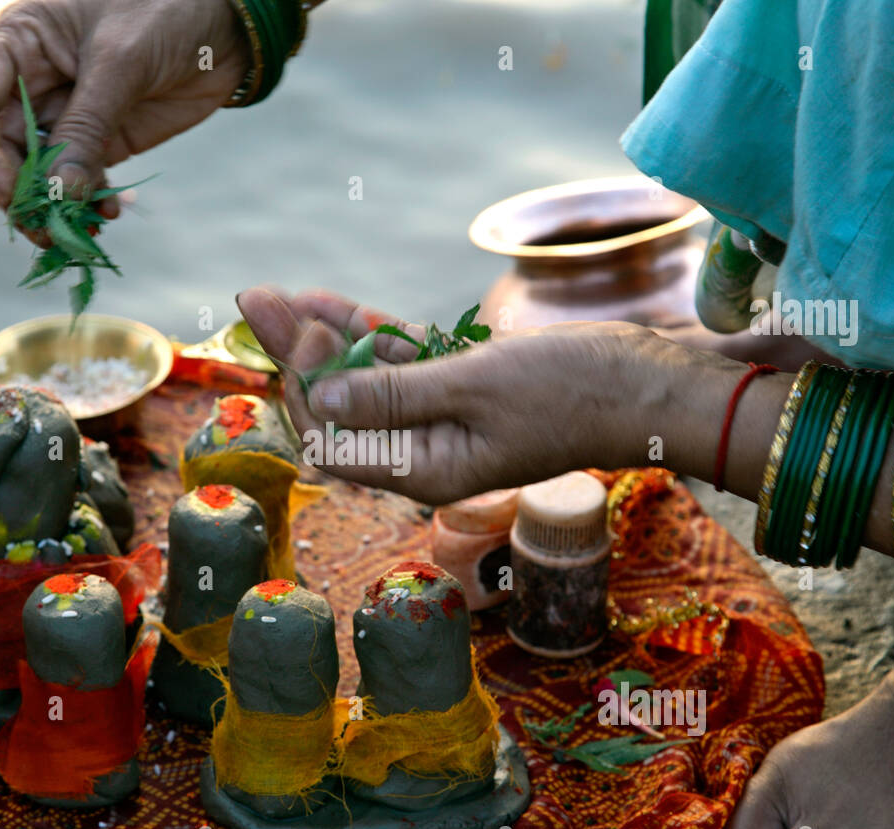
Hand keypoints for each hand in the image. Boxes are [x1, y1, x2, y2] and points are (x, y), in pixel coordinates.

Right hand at [0, 0, 248, 218]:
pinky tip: (107, 214)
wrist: (227, 23)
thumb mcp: (120, 62)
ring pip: (39, 172)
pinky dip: (88, 202)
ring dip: (53, 206)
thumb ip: (87, 127)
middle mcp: (33, 81)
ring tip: (77, 231)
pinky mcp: (103, 140)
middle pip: (1, 148)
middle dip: (19, 192)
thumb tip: (59, 194)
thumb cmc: (165, 10)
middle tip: (45, 228)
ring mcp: (68, 114)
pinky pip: (80, 180)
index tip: (9, 192)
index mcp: (19, 43)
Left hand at [237, 286, 665, 504]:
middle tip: (253, 301)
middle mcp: (424, 450)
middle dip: (296, 354)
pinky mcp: (459, 386)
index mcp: (424, 469)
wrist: (640, 384)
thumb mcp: (473, 387)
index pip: (334, 439)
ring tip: (275, 294)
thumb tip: (319, 400)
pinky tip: (332, 304)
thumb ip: (394, 395)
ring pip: (365, 376)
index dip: (303, 389)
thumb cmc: (568, 392)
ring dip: (324, 336)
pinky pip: (400, 362)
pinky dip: (370, 334)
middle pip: (340, 404)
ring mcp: (440, 417)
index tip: (293, 334)